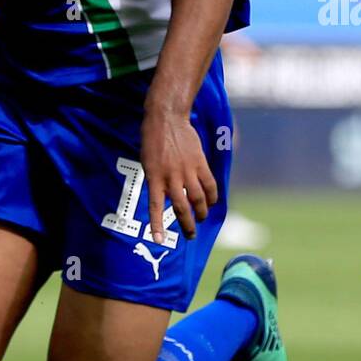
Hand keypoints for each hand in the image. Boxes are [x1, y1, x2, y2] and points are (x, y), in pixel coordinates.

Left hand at [141, 106, 216, 242]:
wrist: (167, 119)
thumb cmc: (153, 141)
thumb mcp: (148, 163)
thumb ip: (157, 181)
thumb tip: (166, 199)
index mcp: (154, 178)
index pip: (155, 207)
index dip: (157, 225)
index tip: (158, 241)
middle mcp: (171, 177)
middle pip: (181, 207)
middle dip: (187, 225)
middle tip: (191, 236)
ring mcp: (187, 171)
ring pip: (198, 199)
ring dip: (201, 212)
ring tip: (200, 219)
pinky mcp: (200, 163)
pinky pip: (209, 185)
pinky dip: (212, 197)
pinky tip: (211, 203)